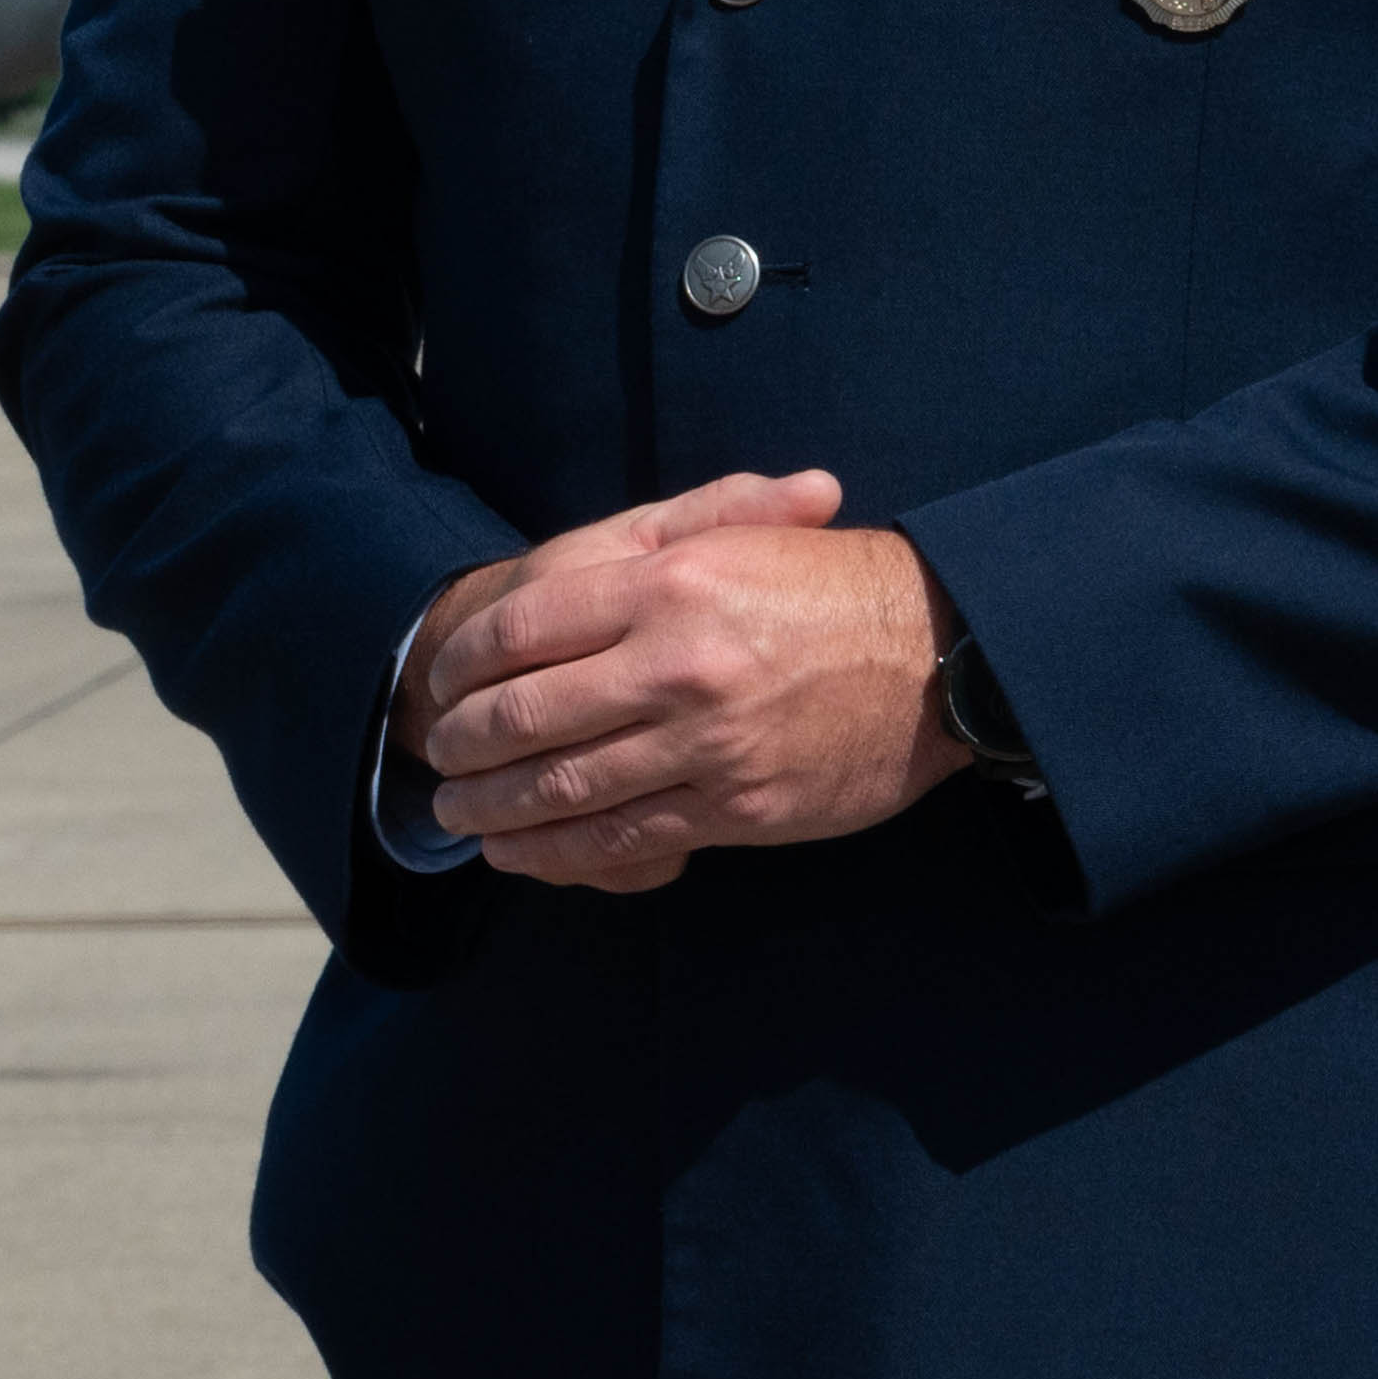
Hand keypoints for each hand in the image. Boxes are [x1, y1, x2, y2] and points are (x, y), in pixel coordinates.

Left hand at [398, 471, 970, 892]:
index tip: (440, 679)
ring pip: (565, 788)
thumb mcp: (743, 528)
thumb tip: (580, 551)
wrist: (941, 655)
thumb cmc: (830, 584)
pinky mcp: (737, 810)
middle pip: (527, 715)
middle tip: (435, 753)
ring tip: (457, 813)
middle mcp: (675, 665)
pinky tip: (519, 854)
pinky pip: (624, 841)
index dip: (462, 661)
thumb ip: (659, 524)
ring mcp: (705, 745)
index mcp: (666, 585)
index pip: (523, 630)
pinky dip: (557, 854)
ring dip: (494, 808)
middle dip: (464, 743)